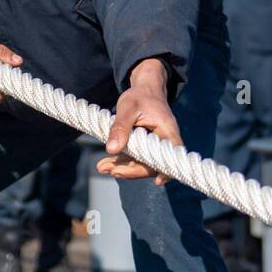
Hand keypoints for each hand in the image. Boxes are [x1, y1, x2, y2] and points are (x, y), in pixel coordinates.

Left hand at [99, 58, 180, 184]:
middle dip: (131, 171)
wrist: (144, 90)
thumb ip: (120, 127)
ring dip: (122, 168)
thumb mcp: (128, 107)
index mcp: (167, 131)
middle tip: (110, 170)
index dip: (166, 170)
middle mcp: (164, 141)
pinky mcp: (145, 147)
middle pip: (152, 164)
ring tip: (102, 167)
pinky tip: (106, 164)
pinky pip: (135, 159)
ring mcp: (154, 146)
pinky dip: (121, 162)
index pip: (170, 156)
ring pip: (141, 164)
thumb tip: (112, 149)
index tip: (157, 181)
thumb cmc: (140, 96)